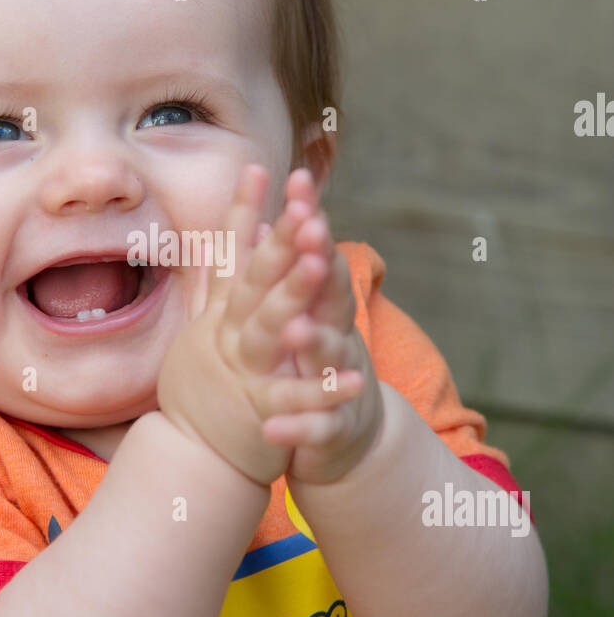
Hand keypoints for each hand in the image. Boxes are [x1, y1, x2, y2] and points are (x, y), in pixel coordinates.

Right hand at [157, 164, 332, 486]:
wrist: (190, 457)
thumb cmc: (206, 388)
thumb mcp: (211, 328)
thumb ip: (227, 282)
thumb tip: (248, 235)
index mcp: (221, 314)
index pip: (232, 254)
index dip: (243, 211)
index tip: (257, 167)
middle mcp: (227, 335)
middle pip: (254, 280)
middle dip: (279, 240)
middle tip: (301, 205)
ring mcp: (240, 372)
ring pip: (267, 328)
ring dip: (294, 294)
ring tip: (321, 263)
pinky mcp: (258, 413)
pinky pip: (294, 398)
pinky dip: (327, 390)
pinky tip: (360, 378)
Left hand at [256, 168, 385, 485]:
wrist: (349, 436)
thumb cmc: (319, 361)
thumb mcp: (308, 311)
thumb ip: (291, 266)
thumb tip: (266, 217)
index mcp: (323, 307)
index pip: (319, 255)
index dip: (310, 219)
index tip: (299, 181)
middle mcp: (338, 337)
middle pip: (331, 297)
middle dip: (321, 267)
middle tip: (311, 233)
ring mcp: (340, 383)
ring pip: (329, 358)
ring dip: (314, 341)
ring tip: (294, 329)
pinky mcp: (334, 429)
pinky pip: (317, 427)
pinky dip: (296, 428)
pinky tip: (270, 428)